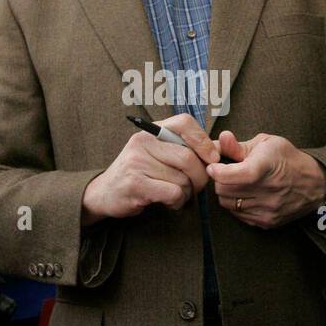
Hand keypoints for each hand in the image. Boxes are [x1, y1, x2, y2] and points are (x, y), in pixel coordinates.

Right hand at [81, 114, 219, 225]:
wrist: (104, 193)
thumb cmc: (139, 173)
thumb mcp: (158, 154)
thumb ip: (186, 149)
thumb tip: (220, 148)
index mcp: (151, 130)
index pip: (184, 122)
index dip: (204, 140)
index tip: (213, 158)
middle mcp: (142, 142)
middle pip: (189, 157)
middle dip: (200, 177)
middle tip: (196, 187)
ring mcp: (137, 162)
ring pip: (183, 179)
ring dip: (187, 193)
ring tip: (176, 195)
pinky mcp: (135, 183)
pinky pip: (173, 193)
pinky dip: (177, 202)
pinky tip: (169, 202)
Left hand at [206, 131, 325, 229]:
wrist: (314, 184)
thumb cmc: (287, 159)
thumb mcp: (266, 143)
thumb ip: (238, 145)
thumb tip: (221, 138)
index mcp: (265, 167)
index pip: (230, 176)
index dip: (216, 171)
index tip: (213, 166)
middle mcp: (267, 191)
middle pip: (223, 191)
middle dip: (219, 181)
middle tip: (225, 173)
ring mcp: (267, 209)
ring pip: (228, 205)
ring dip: (227, 193)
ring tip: (236, 183)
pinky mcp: (267, 222)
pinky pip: (238, 215)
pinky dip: (236, 205)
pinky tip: (246, 195)